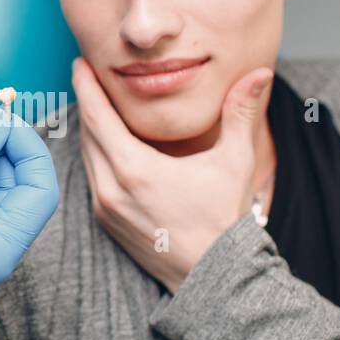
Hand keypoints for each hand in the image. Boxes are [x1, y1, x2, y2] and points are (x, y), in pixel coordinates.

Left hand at [71, 57, 271, 293]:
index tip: (80, 62)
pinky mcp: (106, 222)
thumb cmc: (223, 220)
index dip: (86, 85)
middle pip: (87, 132)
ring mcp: (104, 208)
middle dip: (87, 101)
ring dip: (90, 128)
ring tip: (96, 104)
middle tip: (88, 75)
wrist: (213, 277)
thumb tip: (259, 73)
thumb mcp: (235, 162)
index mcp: (135, 170)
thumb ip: (241, 113)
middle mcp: (110, 188)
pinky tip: (107, 144)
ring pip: (87, 155)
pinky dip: (95, 155)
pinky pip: (92, 177)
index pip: (97, 115)